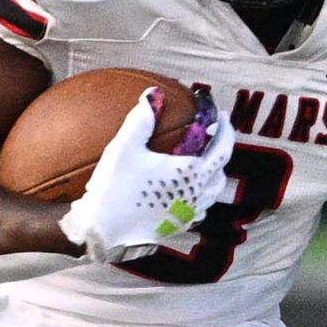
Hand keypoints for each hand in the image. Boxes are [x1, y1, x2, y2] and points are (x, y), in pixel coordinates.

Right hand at [59, 86, 233, 262]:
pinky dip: (198, 196)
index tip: (221, 116)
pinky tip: (182, 190)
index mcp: (191, 174)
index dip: (226, 130)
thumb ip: (141, 120)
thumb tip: (153, 94)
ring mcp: (188, 215)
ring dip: (211, 176)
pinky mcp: (176, 228)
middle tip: (211, 138)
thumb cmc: (113, 189)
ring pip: (212, 194)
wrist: (100, 231)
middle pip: (221, 172)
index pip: (223, 149)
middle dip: (221, 153)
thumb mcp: (124, 148)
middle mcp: (196, 196)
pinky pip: (197, 210)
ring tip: (200, 162)